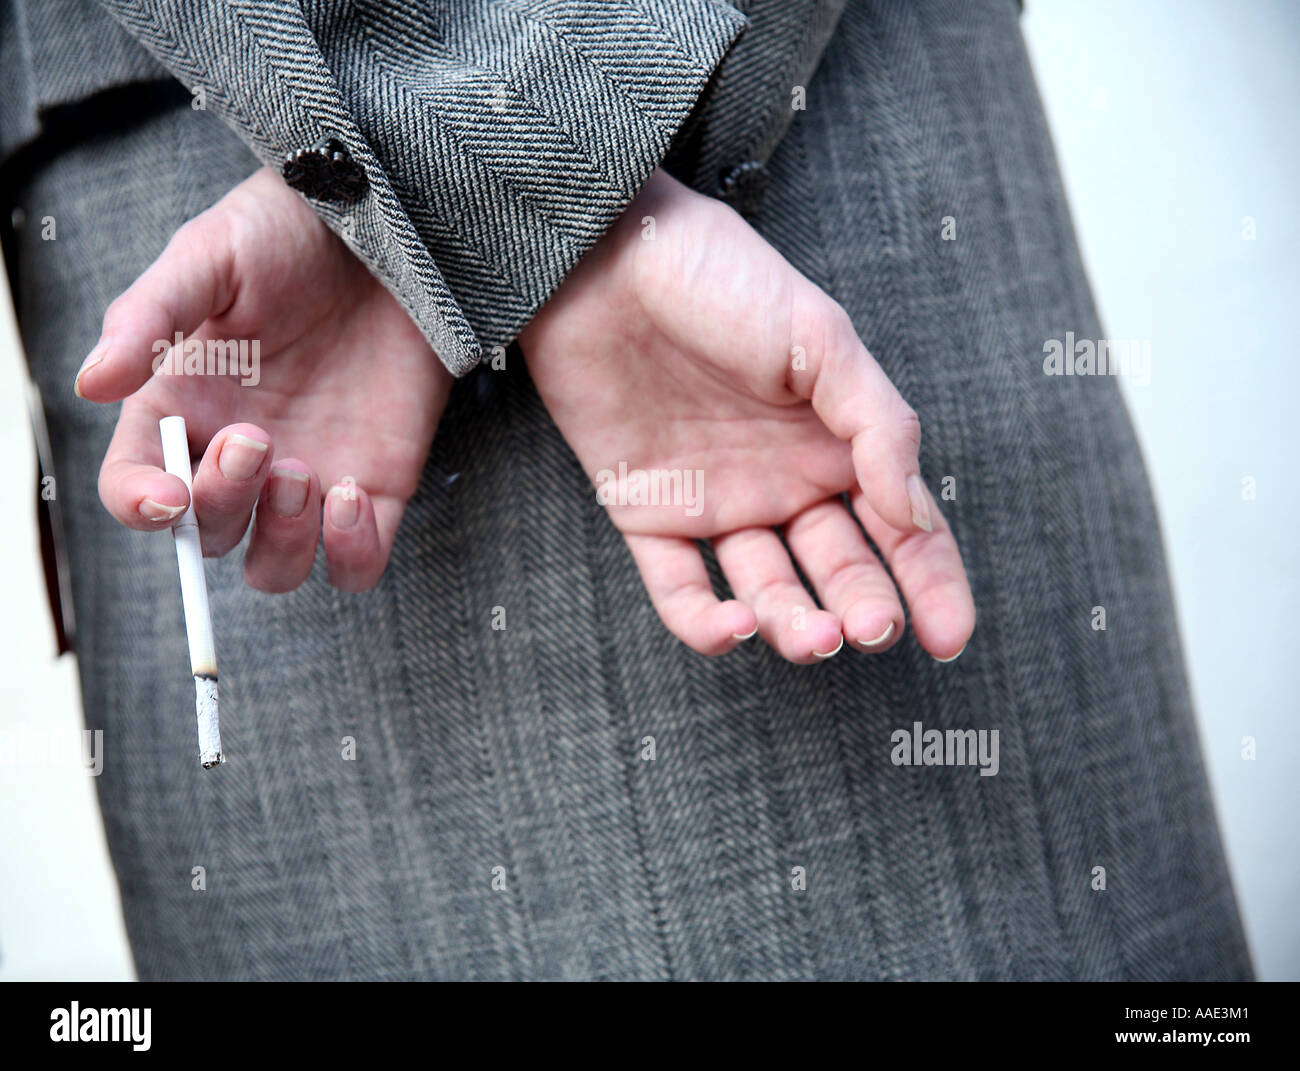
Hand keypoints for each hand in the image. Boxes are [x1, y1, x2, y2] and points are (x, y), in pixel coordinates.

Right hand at [77, 167, 451, 591]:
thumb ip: (149, 318)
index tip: (168, 495)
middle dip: (224, 503)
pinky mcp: (379, 484)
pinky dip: (353, 555)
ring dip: (284, 543)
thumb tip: (92, 383)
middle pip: (209, 534)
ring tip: (306, 474)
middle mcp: (242, 456)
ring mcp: (312, 476)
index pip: (137, 486)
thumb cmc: (289, 234)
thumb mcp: (210, 256)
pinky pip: (360, 563)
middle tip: (255, 440)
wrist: (388, 225)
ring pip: (277, 567)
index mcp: (183, 408)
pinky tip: (354, 497)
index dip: (140, 506)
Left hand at [520, 170, 974, 663]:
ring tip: (813, 638)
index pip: (902, 529)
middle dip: (863, 610)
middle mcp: (784, 481)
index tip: (951, 638)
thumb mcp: (823, 339)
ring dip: (793, 624)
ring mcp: (718, 501)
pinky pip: (680, 586)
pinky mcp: (649, 512)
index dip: (932, 585)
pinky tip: (735, 627)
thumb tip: (916, 513)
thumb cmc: (720, 280)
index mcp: (837, 443)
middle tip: (870, 631)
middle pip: (838, 570)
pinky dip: (704, 621)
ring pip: (766, 590)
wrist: (604, 259)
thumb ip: (878, 426)